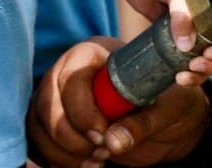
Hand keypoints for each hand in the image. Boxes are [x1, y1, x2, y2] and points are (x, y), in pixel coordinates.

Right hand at [28, 38, 211, 167]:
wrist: (172, 123)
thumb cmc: (171, 103)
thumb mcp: (168, 108)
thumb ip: (142, 122)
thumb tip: (112, 141)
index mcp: (97, 55)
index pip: (72, 75)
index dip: (81, 109)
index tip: (102, 135)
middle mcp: (70, 73)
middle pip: (46, 101)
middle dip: (68, 135)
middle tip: (101, 152)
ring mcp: (59, 99)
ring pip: (38, 125)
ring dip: (62, 153)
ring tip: (97, 162)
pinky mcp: (56, 125)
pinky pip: (39, 144)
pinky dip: (56, 161)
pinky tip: (85, 167)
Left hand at [72, 0, 211, 79]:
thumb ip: (182, 14)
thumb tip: (186, 45)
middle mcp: (211, 18)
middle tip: (199, 65)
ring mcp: (195, 31)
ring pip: (208, 60)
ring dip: (202, 73)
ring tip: (187, 75)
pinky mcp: (178, 40)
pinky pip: (190, 62)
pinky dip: (189, 74)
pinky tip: (180, 77)